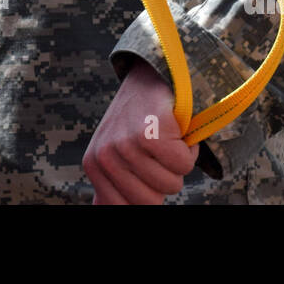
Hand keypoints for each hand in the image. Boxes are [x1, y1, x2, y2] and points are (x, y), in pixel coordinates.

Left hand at [83, 60, 197, 203]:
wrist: (152, 74)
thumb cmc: (138, 119)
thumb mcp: (116, 154)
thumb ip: (110, 186)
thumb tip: (100, 208)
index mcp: (94, 166)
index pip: (129, 207)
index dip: (149, 192)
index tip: (149, 169)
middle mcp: (104, 156)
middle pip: (151, 200)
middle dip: (165, 179)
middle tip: (158, 152)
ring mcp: (125, 143)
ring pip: (171, 184)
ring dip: (178, 162)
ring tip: (166, 137)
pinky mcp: (149, 132)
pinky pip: (183, 164)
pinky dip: (189, 150)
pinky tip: (176, 129)